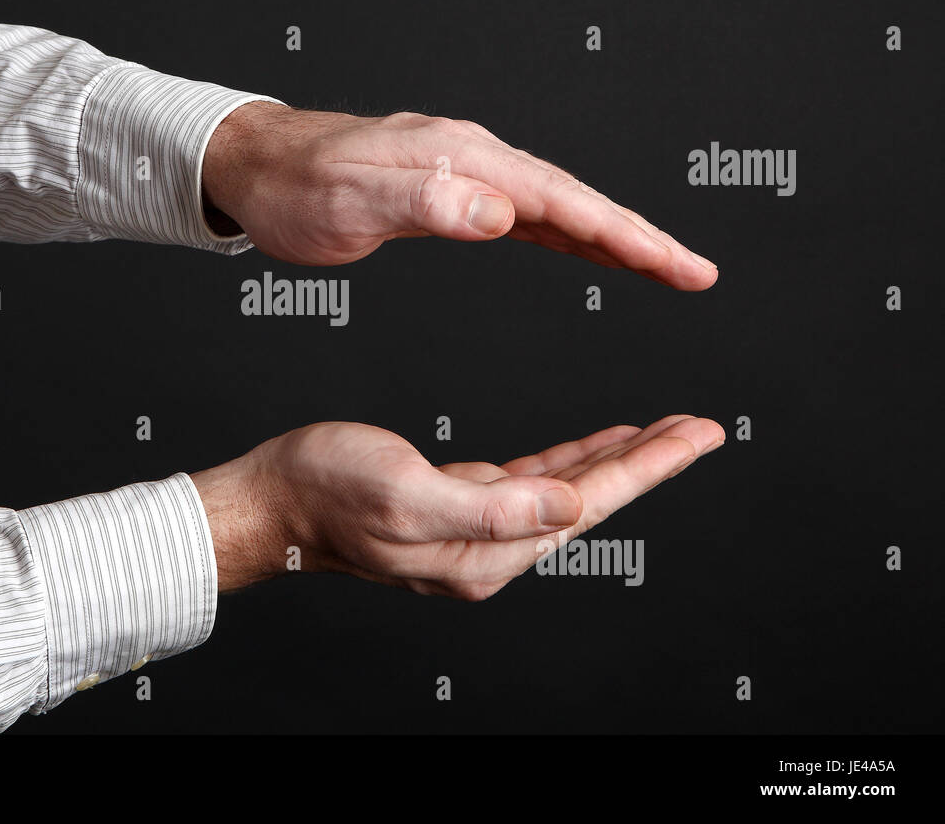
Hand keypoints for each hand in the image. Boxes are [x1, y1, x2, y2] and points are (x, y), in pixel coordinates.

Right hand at [191, 415, 723, 597]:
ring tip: (666, 432)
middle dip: (650, 462)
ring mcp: (476, 529)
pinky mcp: (459, 503)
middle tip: (704, 428)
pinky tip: (594, 446)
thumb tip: (575, 508)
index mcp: (486, 552)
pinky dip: (570, 460)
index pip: (589, 506)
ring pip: (568, 490)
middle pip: (591, 500)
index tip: (699, 435)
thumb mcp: (410, 495)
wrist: (276, 498)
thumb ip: (495, 507)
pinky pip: (533, 482)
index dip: (649, 468)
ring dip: (617, 459)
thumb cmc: (328, 493)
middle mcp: (490, 549)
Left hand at [202, 102, 717, 289]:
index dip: (626, 236)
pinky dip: (565, 232)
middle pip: (575, 199)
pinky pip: (524, 212)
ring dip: (610, 236)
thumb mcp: (349, 202)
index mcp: (461, 158)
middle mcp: (472, 156)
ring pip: (555, 206)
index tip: (678, 267)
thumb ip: (424, 204)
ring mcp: (464, 170)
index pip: (562, 200)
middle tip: (696, 274)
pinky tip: (583, 248)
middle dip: (639, 238)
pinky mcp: (449, 189)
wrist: (256, 164)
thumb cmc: (294, 188)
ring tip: (661, 267)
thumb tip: (502, 214)